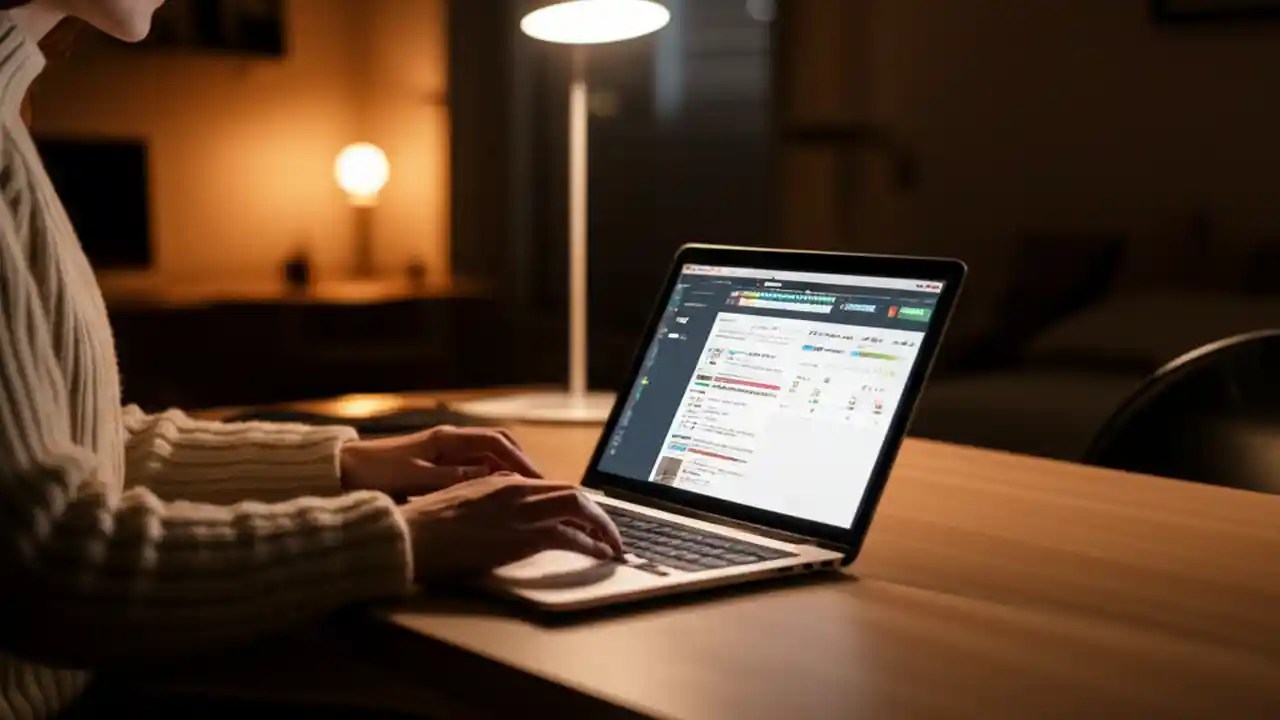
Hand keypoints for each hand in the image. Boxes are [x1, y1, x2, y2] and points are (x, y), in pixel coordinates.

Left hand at [340, 425, 539, 497]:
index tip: (539, 480)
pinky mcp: (437, 463)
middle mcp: (449, 440)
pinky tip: (495, 497)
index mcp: (447, 439)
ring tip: (524, 496)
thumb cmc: (377, 474)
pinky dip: (490, 479)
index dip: (520, 460)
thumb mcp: (417, 479)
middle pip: (498, 446)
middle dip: (521, 465)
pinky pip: (473, 467)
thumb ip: (453, 478)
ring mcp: (444, 451)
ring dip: (507, 473)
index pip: (496, 442)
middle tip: (540, 489)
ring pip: (487, 458)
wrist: (345, 470)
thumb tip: (491, 478)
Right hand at [401, 474, 625, 579]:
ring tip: (614, 546)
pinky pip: (568, 536)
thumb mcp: (462, 496)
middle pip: (573, 493)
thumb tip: (506, 489)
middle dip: (599, 513)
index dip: (576, 503)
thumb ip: (488, 491)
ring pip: (578, 509)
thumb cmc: (426, 524)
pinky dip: (590, 544)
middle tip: (611, 533)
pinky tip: (599, 555)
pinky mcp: (520, 537)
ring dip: (602, 528)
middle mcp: (516, 490)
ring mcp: (519, 512)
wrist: (408, 537)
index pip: (552, 486)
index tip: (588, 519)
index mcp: (501, 480)